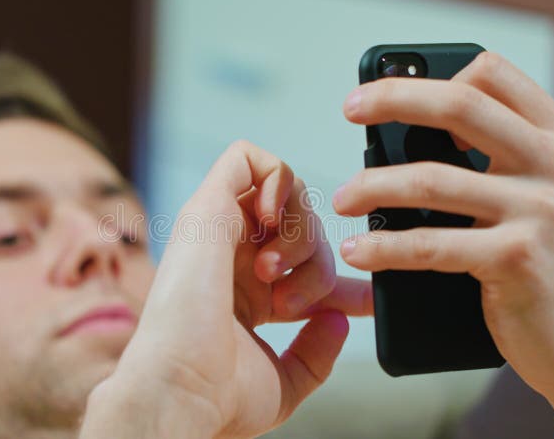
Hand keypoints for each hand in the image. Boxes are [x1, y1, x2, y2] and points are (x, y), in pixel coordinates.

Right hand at [81, 141, 351, 438]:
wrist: (184, 389)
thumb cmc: (222, 394)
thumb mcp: (286, 382)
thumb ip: (316, 352)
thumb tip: (338, 320)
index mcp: (250, 297)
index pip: (302, 268)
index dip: (341, 279)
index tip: (368, 300)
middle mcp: (234, 259)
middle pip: (305, 232)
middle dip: (318, 265)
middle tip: (293, 301)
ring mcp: (219, 232)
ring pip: (285, 196)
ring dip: (300, 232)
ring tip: (274, 272)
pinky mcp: (206, 207)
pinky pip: (248, 158)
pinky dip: (277, 179)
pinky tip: (272, 221)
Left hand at [334, 52, 553, 437]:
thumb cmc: (548, 260)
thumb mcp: (541, 191)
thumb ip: (500, 153)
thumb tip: (409, 131)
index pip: (492, 73)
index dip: (433, 78)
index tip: (387, 94)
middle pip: (460, 106)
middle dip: (393, 100)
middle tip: (349, 110)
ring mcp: (540, 210)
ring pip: (431, 180)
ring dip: (372, 186)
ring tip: (343, 199)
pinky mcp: (517, 258)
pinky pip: (431, 244)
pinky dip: (385, 246)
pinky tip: (359, 248)